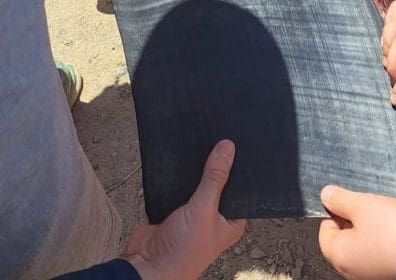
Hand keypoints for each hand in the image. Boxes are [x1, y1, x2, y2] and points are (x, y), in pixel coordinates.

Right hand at [122, 139, 244, 279]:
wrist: (146, 265)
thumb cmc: (183, 251)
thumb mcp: (204, 210)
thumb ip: (215, 178)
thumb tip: (228, 147)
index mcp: (231, 221)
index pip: (242, 187)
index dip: (241, 168)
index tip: (242, 142)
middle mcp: (215, 214)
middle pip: (219, 181)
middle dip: (218, 163)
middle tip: (222, 135)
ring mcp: (194, 210)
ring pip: (199, 180)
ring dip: (198, 167)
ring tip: (204, 137)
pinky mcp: (174, 206)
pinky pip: (180, 183)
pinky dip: (180, 172)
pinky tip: (183, 152)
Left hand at [318, 185, 395, 279]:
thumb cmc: (392, 230)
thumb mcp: (362, 205)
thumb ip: (341, 199)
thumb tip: (326, 195)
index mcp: (339, 255)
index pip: (325, 230)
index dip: (335, 211)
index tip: (348, 200)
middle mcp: (351, 270)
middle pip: (343, 239)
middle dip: (353, 219)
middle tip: (368, 206)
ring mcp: (369, 273)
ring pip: (361, 246)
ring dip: (369, 229)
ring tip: (384, 215)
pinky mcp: (386, 271)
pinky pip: (377, 253)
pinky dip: (381, 240)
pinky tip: (393, 229)